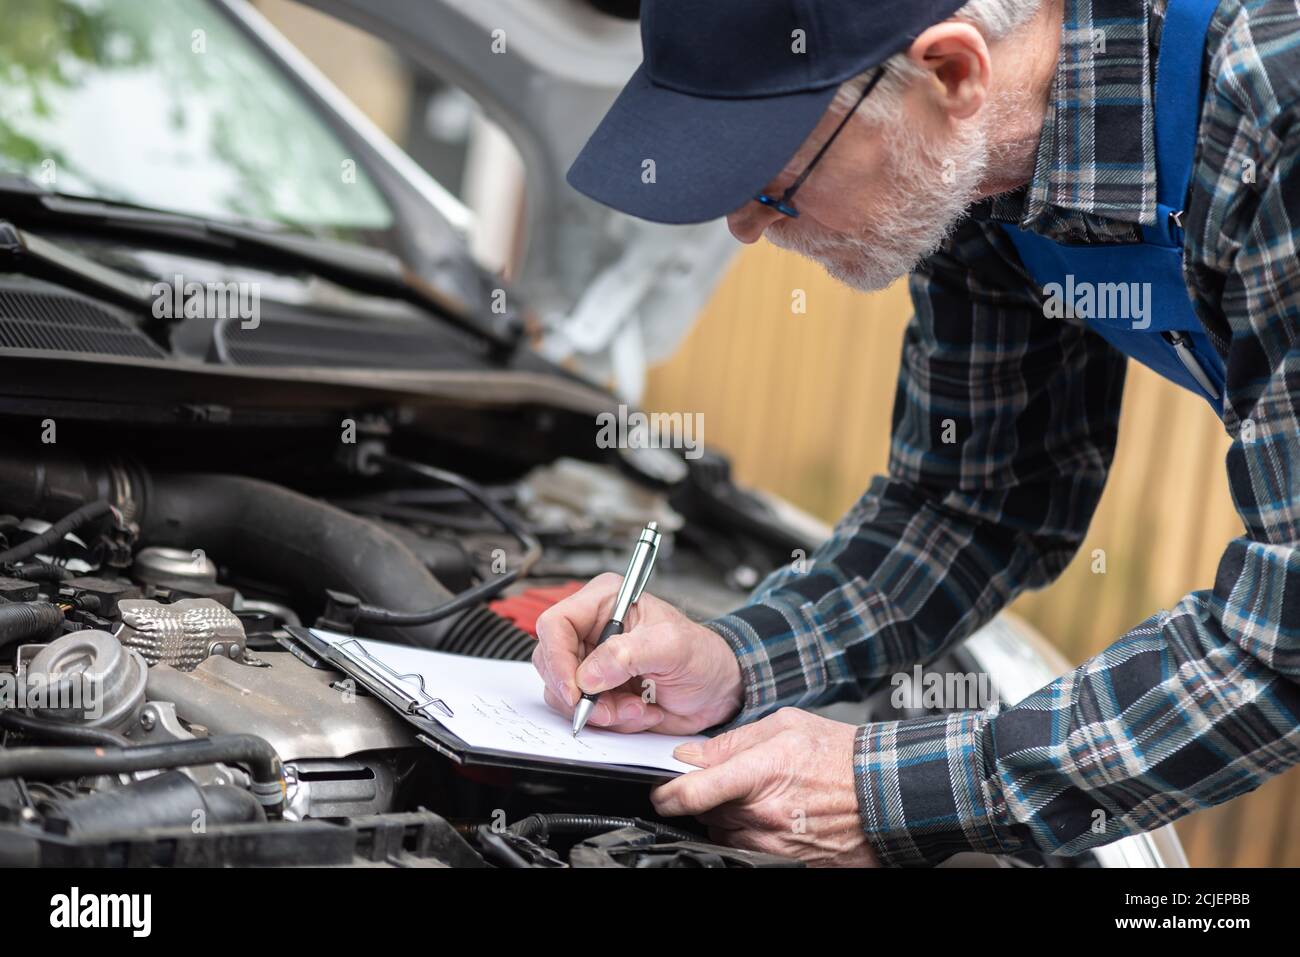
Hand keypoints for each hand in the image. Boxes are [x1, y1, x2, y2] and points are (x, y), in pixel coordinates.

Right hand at [532, 572, 743, 733]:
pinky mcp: (599, 692)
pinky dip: (611, 721)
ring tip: (637, 708)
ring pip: (564, 694)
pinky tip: (639, 712)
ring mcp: (593, 663)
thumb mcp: (672, 646)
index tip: (576, 690)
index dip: (558, 660)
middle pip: (551, 663)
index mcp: (604, 601)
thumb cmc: (703, 655)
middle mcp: (592, 630)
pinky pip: (584, 713)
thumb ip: (628, 654)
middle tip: (614, 707)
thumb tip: (588, 675)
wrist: (719, 688)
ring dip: (601, 711)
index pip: (555, 625)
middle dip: (582, 695)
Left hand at [650, 708, 876, 866]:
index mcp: (760, 774)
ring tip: (764, 795)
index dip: (667, 794)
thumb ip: (732, 741)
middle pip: (707, 813)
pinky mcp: (787, 863)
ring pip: (725, 833)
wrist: (887, 793)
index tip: (662, 792)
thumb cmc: (841, 756)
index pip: (692, 793)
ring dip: (732, 817)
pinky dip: (754, 835)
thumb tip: (692, 755)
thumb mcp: (786, 727)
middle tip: (738, 780)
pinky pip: (750, 851)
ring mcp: (775, 845)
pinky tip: (778, 816)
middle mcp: (763, 815)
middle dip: (712, 797)